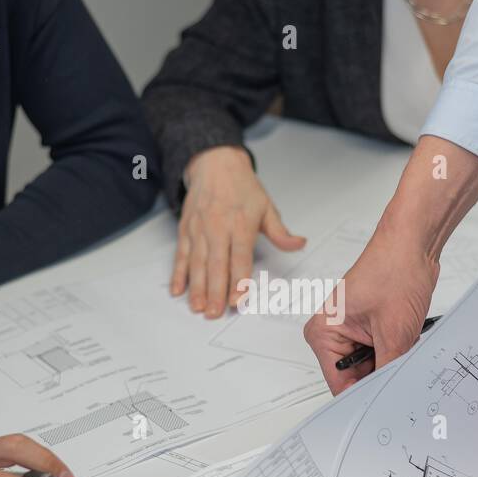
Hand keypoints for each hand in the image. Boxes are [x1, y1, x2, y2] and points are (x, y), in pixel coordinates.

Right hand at [172, 146, 305, 317]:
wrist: (214, 163)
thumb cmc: (242, 187)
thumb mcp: (266, 206)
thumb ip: (280, 232)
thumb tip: (300, 244)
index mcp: (241, 224)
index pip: (240, 258)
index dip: (238, 280)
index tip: (236, 300)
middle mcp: (218, 227)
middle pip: (217, 264)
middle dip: (215, 291)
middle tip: (214, 313)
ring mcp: (199, 229)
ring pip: (197, 263)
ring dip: (196, 288)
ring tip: (197, 307)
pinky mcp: (185, 230)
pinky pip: (181, 255)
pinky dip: (178, 274)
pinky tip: (177, 290)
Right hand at [303, 225, 438, 393]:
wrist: (413, 244)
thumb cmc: (394, 270)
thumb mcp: (394, 333)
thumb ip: (388, 372)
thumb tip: (389, 396)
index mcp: (323, 333)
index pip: (338, 384)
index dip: (361, 398)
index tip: (382, 407)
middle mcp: (332, 333)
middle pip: (355, 377)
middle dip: (380, 378)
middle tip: (401, 376)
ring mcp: (351, 330)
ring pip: (371, 367)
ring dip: (390, 364)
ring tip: (405, 349)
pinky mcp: (369, 327)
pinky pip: (381, 354)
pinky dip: (396, 353)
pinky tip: (406, 342)